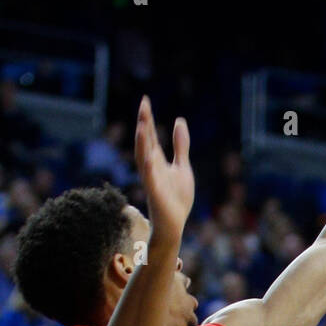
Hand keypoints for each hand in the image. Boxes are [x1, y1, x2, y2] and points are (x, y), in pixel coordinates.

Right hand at [134, 95, 193, 242]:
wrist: (175, 224)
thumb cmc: (176, 198)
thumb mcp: (182, 166)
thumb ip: (180, 146)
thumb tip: (179, 121)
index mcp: (157, 161)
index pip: (151, 136)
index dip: (148, 119)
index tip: (145, 101)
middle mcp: (151, 167)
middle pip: (145, 142)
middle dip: (144, 125)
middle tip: (143, 105)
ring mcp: (152, 180)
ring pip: (144, 158)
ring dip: (142, 142)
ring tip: (142, 125)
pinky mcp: (155, 193)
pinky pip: (150, 179)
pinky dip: (148, 167)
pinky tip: (148, 156)